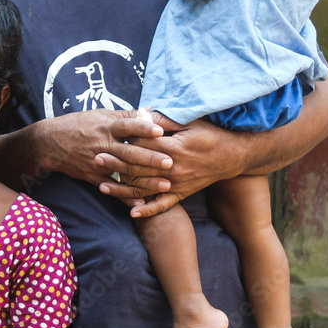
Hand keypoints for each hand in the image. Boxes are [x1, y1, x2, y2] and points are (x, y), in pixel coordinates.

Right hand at [36, 110, 172, 198]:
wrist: (51, 142)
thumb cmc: (79, 124)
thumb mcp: (100, 115)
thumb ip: (127, 115)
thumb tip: (152, 109)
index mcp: (106, 126)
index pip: (127, 125)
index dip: (143, 127)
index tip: (160, 130)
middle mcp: (103, 144)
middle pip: (130, 151)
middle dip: (150, 158)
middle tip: (170, 162)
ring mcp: (98, 162)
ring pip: (125, 172)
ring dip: (146, 179)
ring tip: (165, 183)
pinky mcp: (93, 176)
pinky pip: (112, 188)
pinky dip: (125, 197)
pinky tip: (141, 203)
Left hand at [113, 112, 247, 216]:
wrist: (232, 156)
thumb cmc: (209, 135)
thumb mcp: (189, 121)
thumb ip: (164, 120)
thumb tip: (143, 114)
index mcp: (173, 148)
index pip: (142, 146)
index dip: (124, 143)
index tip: (107, 139)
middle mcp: (173, 168)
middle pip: (138, 168)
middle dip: (115, 165)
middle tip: (95, 159)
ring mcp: (177, 184)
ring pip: (145, 189)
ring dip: (122, 190)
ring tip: (102, 186)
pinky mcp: (182, 194)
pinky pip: (163, 205)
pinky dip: (148, 210)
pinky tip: (132, 213)